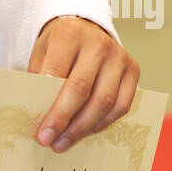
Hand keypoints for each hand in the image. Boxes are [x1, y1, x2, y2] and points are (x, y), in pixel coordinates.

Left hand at [28, 15, 139, 153]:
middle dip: (66, 121)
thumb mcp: (42, 52)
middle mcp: (98, 43)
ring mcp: (119, 56)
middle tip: (52, 142)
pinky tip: (87, 131)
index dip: (50, 108)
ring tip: (65, 142)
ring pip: (105, 101)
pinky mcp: (133, 69)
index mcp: (69, 34)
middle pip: (82, 89)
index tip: (42, 132)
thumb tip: (38, 116)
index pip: (58, 74)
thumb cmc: (60, 44)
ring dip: (84, 127)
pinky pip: (121, 105)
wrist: (86, 28)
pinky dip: (103, 122)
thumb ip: (40, 79)